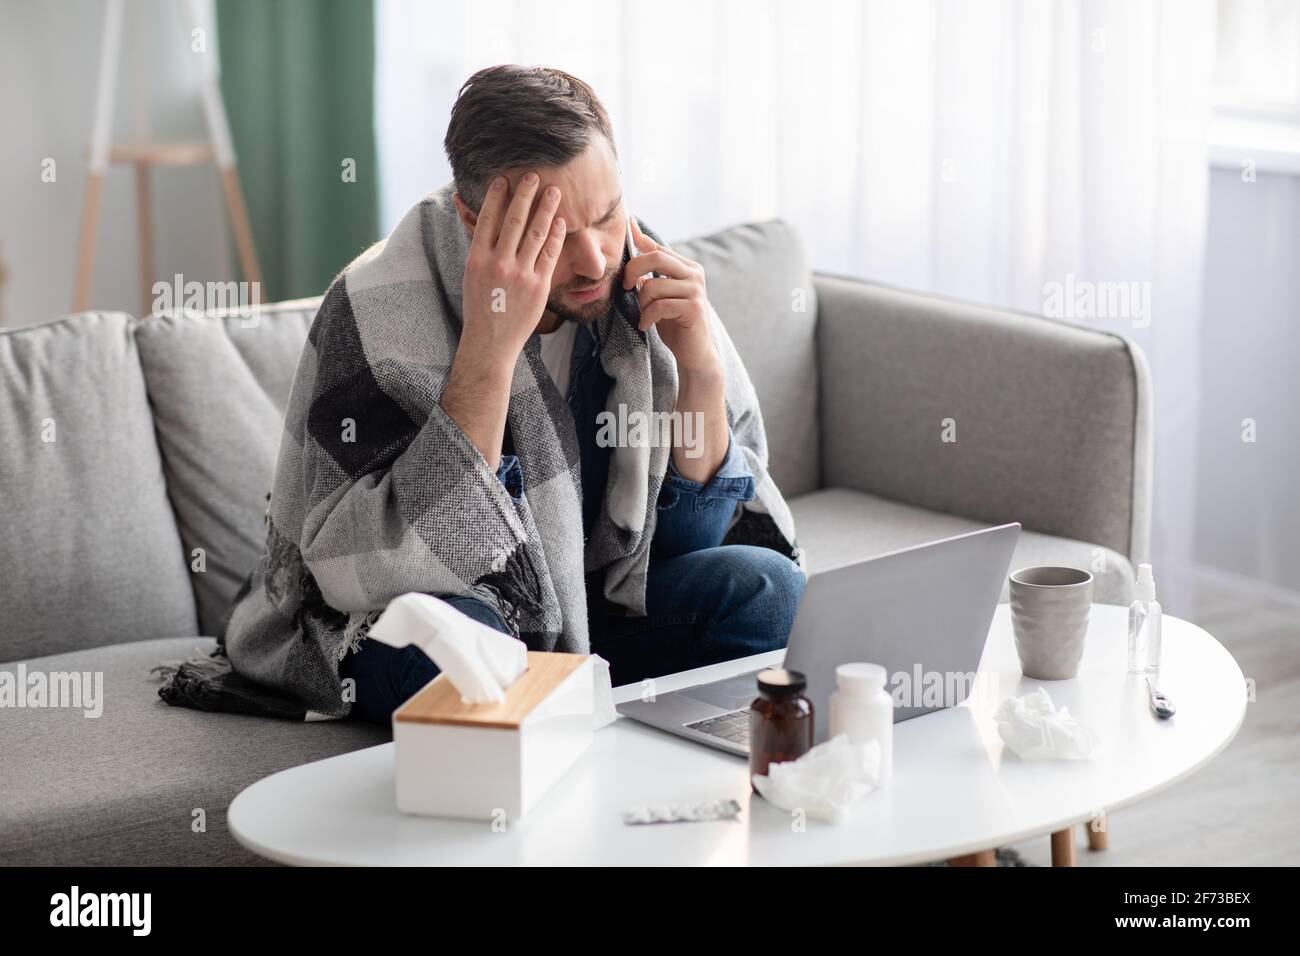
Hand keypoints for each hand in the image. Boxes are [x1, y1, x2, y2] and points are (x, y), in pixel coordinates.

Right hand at [460, 173, 565, 368]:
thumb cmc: (480, 307)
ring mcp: (520, 275)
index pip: (488, 219)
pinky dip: (556, 235)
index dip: (497, 197)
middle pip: (514, 220)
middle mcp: (498, 264)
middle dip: (525, 195)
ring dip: (546, 209)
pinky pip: (550, 254)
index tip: (504, 179)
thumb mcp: (471, 275)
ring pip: (535, 233)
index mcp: (477, 259)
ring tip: (554, 192)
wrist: (490, 342)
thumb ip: (480, 248)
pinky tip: (561, 221)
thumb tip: (479, 221)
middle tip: (534, 175)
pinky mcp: (539, 286)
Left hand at [623, 217, 718, 373]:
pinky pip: (658, 305)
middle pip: (655, 257)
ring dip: (642, 303)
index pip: (658, 248)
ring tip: (645, 315)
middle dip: (633, 270)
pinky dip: (647, 317)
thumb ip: (650, 270)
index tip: (627, 225)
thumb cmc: (674, 322)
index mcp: (688, 267)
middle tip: (625, 287)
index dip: (639, 239)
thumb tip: (635, 236)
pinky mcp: (693, 308)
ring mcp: (695, 290)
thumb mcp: (659, 293)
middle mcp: (695, 274)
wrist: (694, 353)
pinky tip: (647, 325)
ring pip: (653, 285)